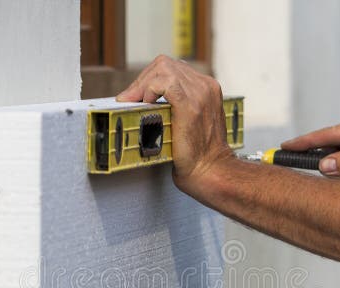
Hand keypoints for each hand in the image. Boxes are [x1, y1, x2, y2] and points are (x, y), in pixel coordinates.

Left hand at [116, 56, 233, 193]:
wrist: (211, 172)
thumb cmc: (199, 156)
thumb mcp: (191, 123)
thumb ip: (177, 107)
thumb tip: (148, 101)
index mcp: (207, 89)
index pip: (173, 69)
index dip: (150, 79)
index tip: (136, 96)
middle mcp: (206, 86)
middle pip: (165, 64)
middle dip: (142, 79)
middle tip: (129, 99)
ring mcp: (200, 93)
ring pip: (162, 68)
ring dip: (142, 84)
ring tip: (133, 101)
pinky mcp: (191, 104)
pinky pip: (164, 81)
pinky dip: (148, 89)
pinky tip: (144, 104)